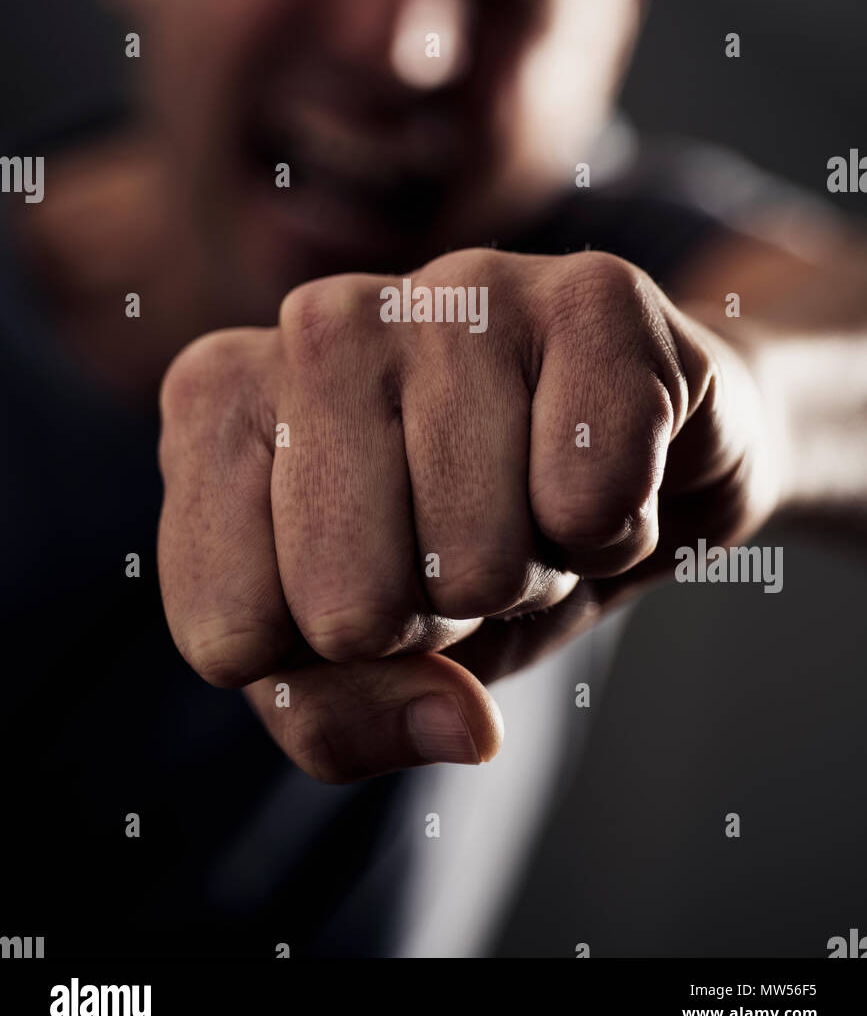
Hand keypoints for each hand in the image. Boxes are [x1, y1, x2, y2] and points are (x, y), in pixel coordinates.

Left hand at [157, 249, 781, 781]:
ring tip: (531, 498)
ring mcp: (453, 290)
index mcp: (217, 398)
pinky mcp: (589, 294)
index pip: (231, 636)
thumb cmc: (461, 536)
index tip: (369, 581)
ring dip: (532, 574)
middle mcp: (318, 321)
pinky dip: (615, 534)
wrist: (620, 450)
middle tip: (462, 542)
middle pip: (346, 609)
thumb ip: (339, 716)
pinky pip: (590, 504)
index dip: (327, 658)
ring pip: (475, 560)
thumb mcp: (360, 655)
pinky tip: (601, 465)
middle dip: (431, 618)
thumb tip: (457, 725)